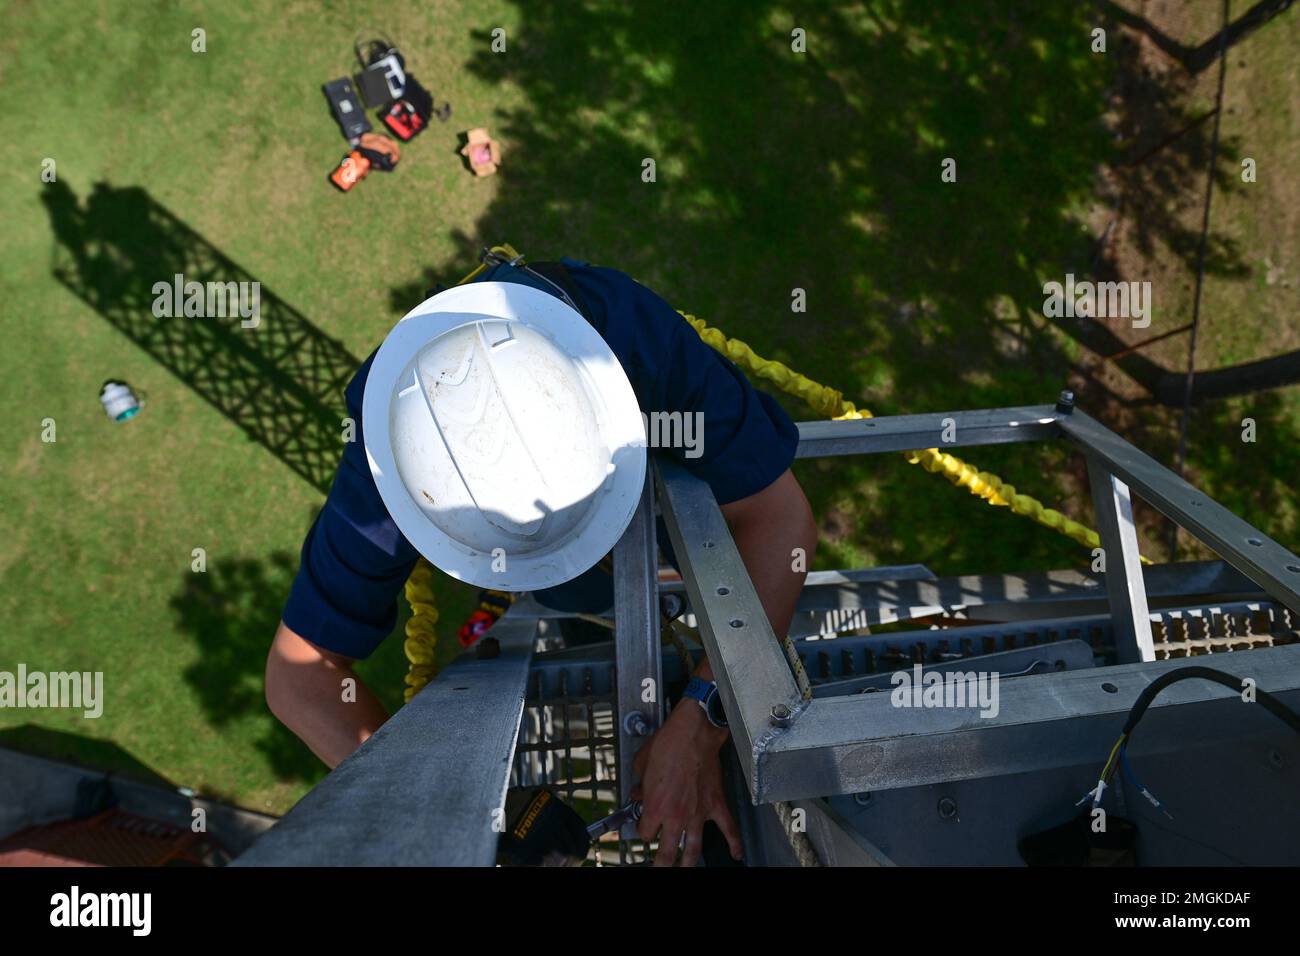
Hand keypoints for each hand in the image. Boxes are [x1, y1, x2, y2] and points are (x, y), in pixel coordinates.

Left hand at [632, 701, 742, 866]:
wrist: (693, 732)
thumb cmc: (668, 743)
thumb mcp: (642, 763)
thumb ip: (639, 783)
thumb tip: (638, 791)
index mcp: (655, 807)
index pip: (645, 833)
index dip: (643, 831)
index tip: (644, 827)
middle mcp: (676, 816)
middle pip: (666, 853)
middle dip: (661, 864)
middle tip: (659, 868)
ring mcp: (698, 813)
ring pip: (693, 849)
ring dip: (688, 863)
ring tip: (684, 869)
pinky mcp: (716, 804)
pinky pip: (728, 829)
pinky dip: (734, 844)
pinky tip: (736, 854)